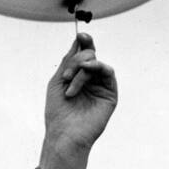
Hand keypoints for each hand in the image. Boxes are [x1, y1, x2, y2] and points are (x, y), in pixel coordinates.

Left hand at [41, 32, 117, 168]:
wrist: (64, 133)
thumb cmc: (58, 111)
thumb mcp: (58, 81)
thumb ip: (69, 61)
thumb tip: (79, 39)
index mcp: (76, 77)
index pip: (83, 55)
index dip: (84, 43)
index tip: (81, 34)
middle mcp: (90, 80)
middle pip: (90, 56)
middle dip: (76, 60)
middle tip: (65, 76)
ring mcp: (101, 87)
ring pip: (97, 63)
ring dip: (82, 67)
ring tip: (69, 81)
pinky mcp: (110, 94)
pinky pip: (108, 73)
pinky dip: (96, 68)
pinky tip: (86, 72)